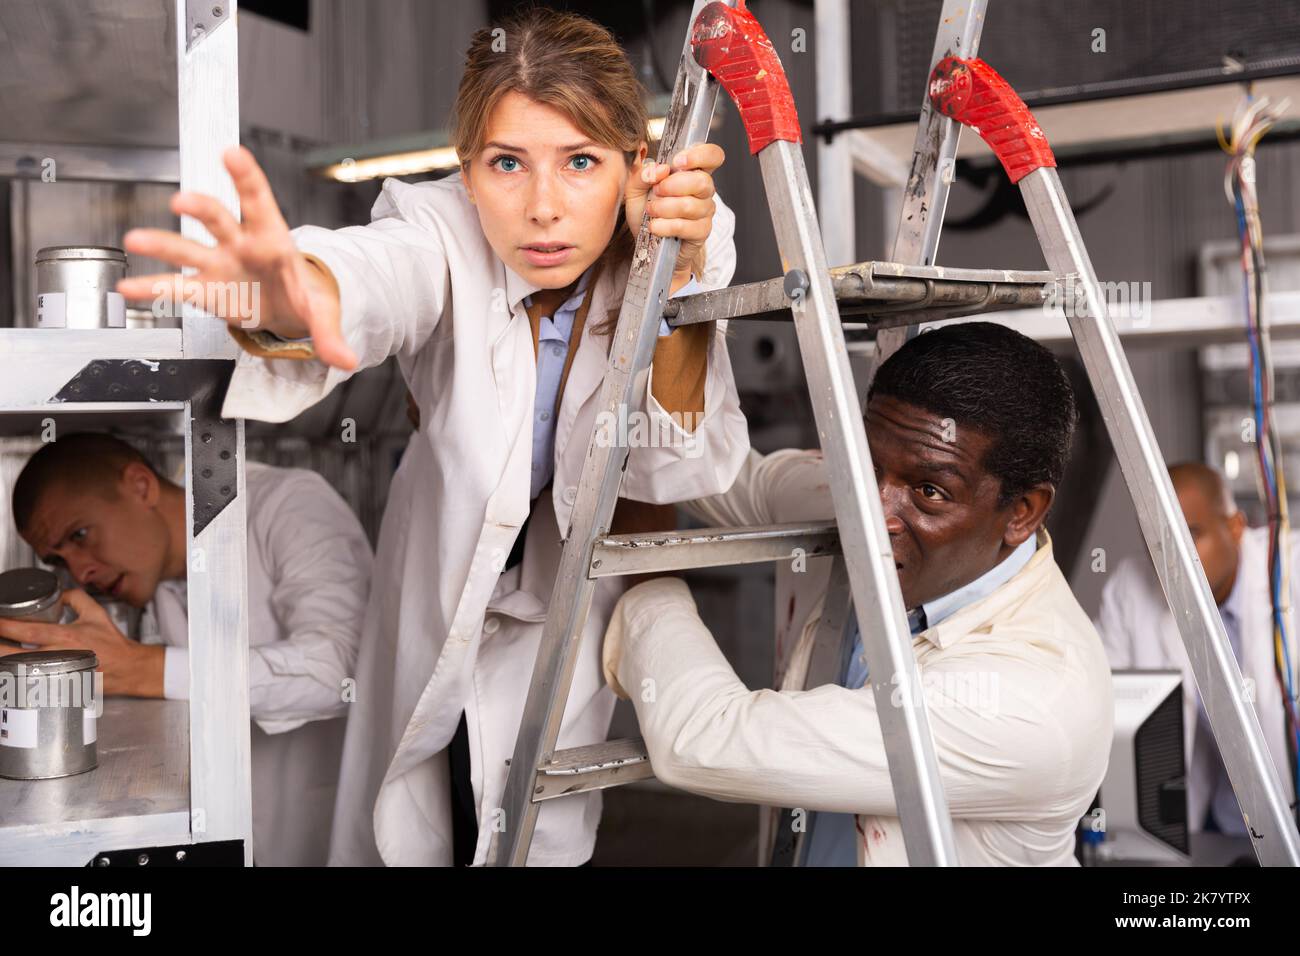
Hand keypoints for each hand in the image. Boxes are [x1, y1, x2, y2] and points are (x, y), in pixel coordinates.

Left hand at [0, 590, 164, 697]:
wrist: (128, 667)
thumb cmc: (113, 644)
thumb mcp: (96, 613)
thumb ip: (76, 598)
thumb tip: (59, 593)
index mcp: (66, 636)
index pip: (27, 630)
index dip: (6, 625)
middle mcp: (58, 655)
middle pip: (15, 656)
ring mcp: (57, 673)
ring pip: (20, 671)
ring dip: (6, 663)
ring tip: (1, 651)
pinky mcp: (59, 685)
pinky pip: (32, 682)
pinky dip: (19, 676)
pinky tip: (12, 671)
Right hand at [117, 145, 357, 369]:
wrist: (286, 308)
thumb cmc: (303, 296)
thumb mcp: (323, 313)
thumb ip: (330, 335)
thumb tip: (347, 360)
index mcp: (272, 239)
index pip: (258, 200)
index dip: (245, 176)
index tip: (232, 154)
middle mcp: (239, 243)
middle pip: (218, 217)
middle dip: (201, 208)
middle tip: (183, 202)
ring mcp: (218, 263)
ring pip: (187, 248)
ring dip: (162, 243)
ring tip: (136, 239)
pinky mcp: (205, 289)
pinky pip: (175, 285)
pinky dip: (151, 287)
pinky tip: (129, 286)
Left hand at [624, 143, 723, 288]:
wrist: (647, 244)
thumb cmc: (646, 212)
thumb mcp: (635, 189)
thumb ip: (642, 174)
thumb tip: (660, 169)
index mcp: (693, 171)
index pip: (712, 155)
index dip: (700, 155)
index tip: (677, 162)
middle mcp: (705, 189)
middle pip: (702, 181)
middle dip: (672, 186)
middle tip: (656, 192)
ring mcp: (706, 211)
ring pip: (690, 205)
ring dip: (664, 208)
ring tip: (651, 211)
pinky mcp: (702, 231)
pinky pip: (685, 226)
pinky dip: (665, 226)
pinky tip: (655, 227)